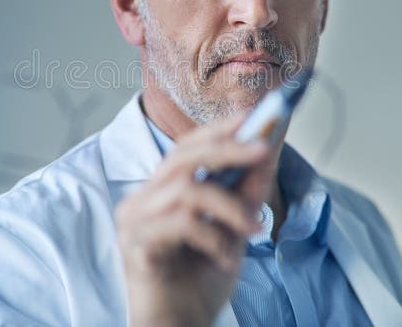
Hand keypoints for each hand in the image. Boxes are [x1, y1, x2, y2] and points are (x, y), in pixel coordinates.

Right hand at [114, 112, 279, 326]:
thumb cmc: (199, 284)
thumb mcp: (233, 233)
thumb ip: (245, 195)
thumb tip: (267, 152)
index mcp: (160, 193)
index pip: (185, 148)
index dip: (217, 130)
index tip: (252, 117)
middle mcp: (141, 201)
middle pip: (181, 156)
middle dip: (228, 148)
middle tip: (265, 148)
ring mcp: (134, 222)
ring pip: (187, 189)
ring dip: (230, 206)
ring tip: (254, 229)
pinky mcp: (136, 245)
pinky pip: (181, 224)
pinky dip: (213, 237)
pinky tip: (225, 258)